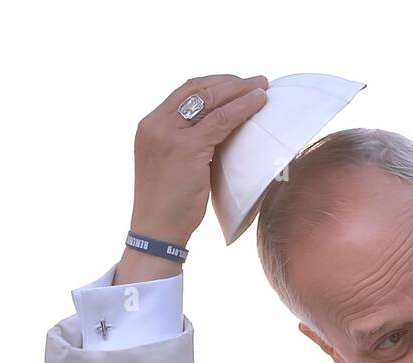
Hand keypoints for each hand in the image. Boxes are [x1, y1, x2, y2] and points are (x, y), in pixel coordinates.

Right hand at [129, 73, 269, 246]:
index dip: (214, 83)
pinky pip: (221, 120)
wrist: (156, 231)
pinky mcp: (185, 148)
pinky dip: (243, 108)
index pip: (185, 91)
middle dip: (231, 82)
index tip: (238, 84)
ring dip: (240, 90)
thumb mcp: (173, 163)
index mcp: (149, 125)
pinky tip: (259, 103)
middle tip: (257, 82)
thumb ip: (188, 141)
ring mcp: (168, 134)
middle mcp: (155, 124)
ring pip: (211, 100)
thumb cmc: (169, 205)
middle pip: (198, 89)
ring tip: (263, 88)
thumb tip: (222, 128)